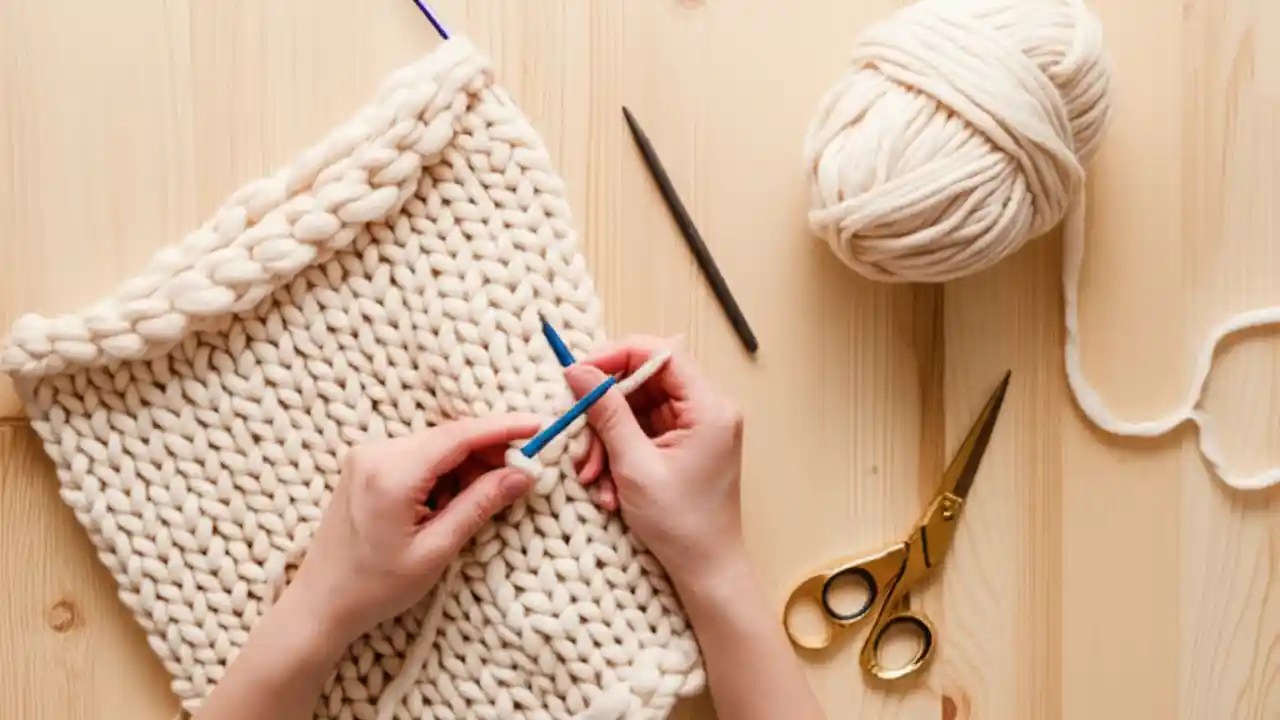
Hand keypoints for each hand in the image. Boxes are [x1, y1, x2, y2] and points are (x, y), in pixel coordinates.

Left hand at [284, 414, 541, 643]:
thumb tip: (522, 474)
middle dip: (489, 452)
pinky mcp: (366, 466)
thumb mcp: (436, 550)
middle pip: (449, 437)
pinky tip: (451, 501)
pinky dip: (444, 472)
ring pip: (436, 446)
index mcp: (391, 474)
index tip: (538, 426)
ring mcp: (367, 457)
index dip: (503, 428)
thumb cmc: (374, 587)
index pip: (459, 436)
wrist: (320, 603)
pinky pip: (419, 456)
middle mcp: (375, 454)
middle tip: (522, 476)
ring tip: (480, 502)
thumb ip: (479, 505)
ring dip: (466, 465)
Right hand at [564, 336, 744, 581]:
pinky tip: (608, 488)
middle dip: (605, 411)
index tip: (580, 371)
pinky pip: (642, 433)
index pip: (661, 353)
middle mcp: (708, 410)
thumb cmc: (680, 523)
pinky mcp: (683, 446)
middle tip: (579, 436)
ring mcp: (696, 429)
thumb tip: (579, 371)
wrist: (706, 570)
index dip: (617, 355)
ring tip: (592, 476)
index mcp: (709, 408)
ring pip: (637, 410)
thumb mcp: (635, 465)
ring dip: (607, 440)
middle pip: (645, 382)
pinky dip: (619, 454)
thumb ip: (607, 412)